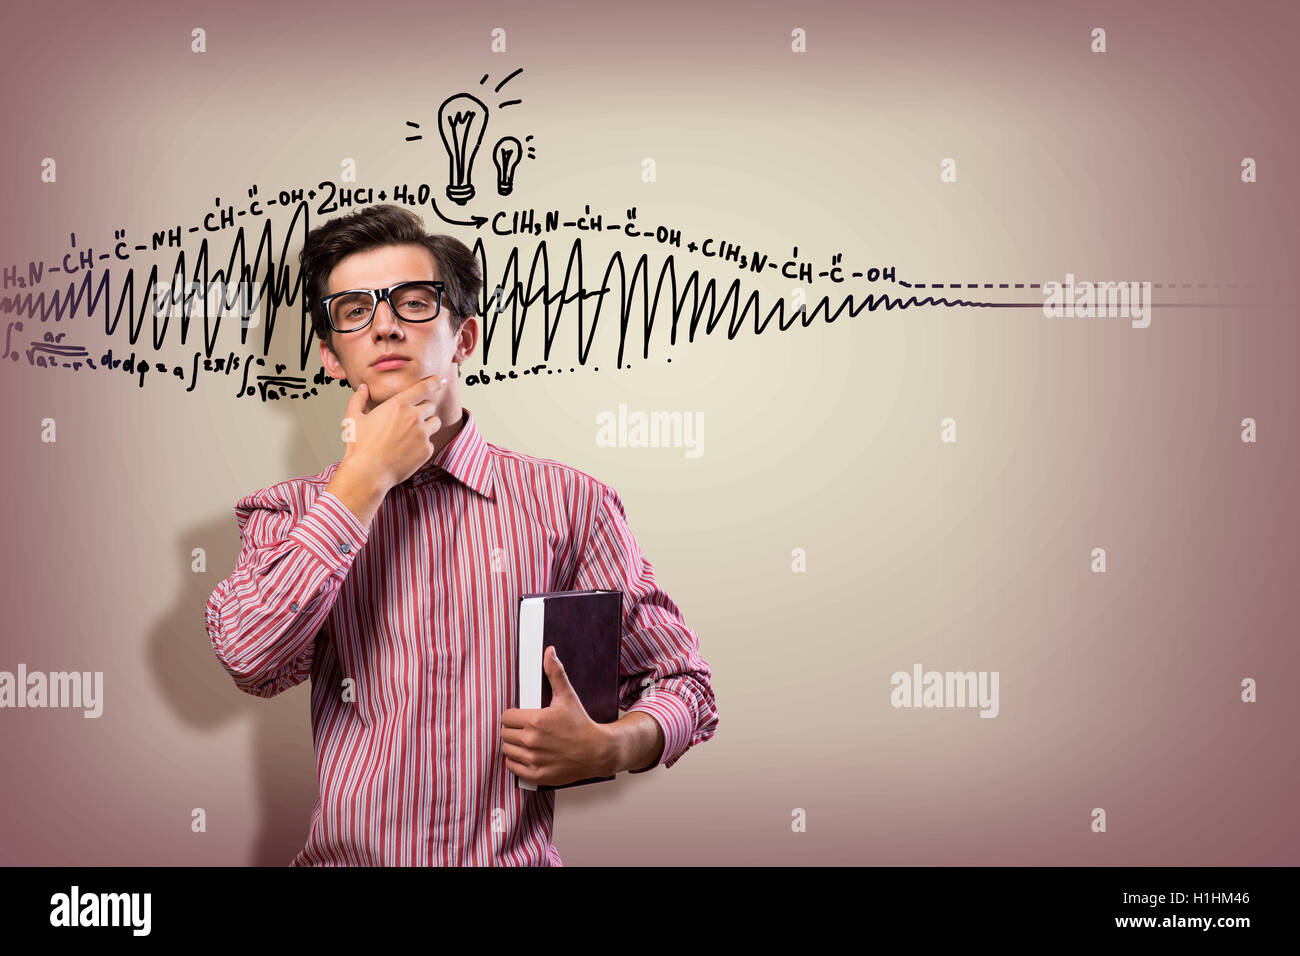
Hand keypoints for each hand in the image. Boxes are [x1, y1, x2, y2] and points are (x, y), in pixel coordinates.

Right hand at [339, 373, 445, 489]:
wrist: (368, 473)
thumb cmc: (359, 447)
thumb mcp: (353, 418)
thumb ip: (359, 399)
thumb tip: (364, 388)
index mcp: (398, 405)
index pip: (423, 387)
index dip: (434, 381)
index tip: (440, 379)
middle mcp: (414, 417)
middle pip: (430, 406)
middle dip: (423, 410)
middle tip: (410, 420)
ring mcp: (422, 434)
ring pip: (435, 422)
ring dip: (427, 425)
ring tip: (411, 434)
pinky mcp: (426, 450)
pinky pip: (431, 442)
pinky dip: (423, 444)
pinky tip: (408, 450)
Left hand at [501, 646, 615, 786]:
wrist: (597, 752)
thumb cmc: (581, 723)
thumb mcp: (568, 696)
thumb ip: (555, 673)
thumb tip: (549, 651)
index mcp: (536, 721)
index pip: (506, 717)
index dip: (513, 715)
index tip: (522, 716)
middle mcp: (532, 741)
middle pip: (504, 733)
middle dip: (513, 729)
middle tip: (525, 728)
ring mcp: (534, 760)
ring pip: (507, 750)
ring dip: (513, 745)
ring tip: (527, 741)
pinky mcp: (536, 776)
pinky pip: (512, 768)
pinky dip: (516, 762)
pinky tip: (528, 755)